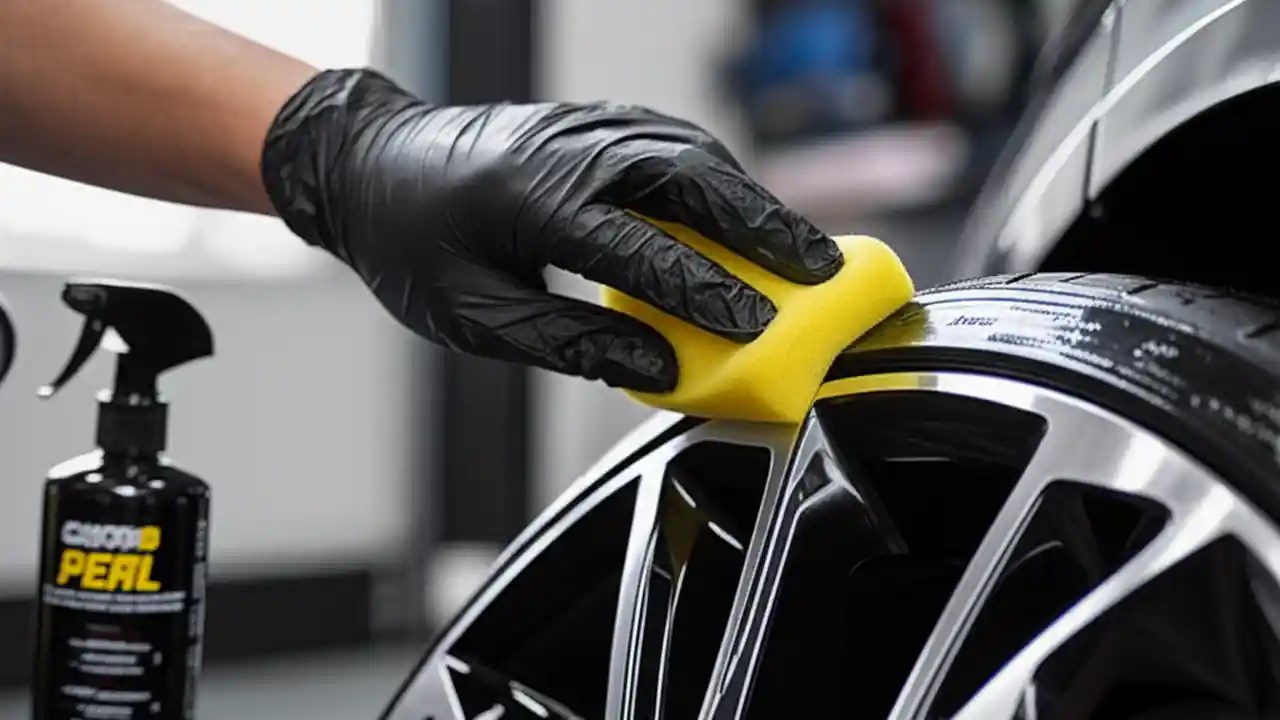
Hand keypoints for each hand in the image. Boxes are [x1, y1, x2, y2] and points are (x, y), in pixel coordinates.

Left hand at [261, 68, 840, 391]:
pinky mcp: (589, 123)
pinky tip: (742, 208)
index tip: (759, 328)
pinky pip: (669, 140)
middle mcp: (567, 154)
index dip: (706, 294)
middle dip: (762, 226)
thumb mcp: (472, 317)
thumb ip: (566, 344)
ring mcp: (582, 127)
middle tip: (821, 268)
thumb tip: (654, 369)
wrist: (367, 165)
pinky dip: (717, 174)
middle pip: (688, 179)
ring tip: (799, 245)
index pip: (643, 252)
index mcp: (532, 205)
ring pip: (689, 151)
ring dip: (750, 197)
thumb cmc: (409, 243)